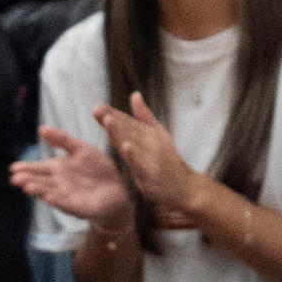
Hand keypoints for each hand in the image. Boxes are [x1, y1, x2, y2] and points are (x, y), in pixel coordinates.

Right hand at [10, 123, 134, 225]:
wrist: (118, 188)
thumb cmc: (98, 169)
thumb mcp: (81, 149)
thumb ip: (62, 140)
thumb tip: (41, 129)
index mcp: (57, 170)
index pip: (38, 169)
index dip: (26, 168)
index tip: (13, 168)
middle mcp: (58, 184)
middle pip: (40, 182)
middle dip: (28, 180)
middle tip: (15, 178)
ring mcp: (67, 197)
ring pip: (50, 193)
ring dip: (39, 190)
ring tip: (28, 187)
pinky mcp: (80, 207)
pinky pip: (67, 204)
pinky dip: (58, 201)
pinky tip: (49, 198)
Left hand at [94, 93, 204, 229]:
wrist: (184, 186)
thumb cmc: (168, 160)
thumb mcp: (159, 134)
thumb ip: (144, 115)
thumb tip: (134, 94)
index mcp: (149, 133)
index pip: (128, 122)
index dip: (112, 114)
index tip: (97, 107)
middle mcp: (150, 143)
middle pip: (128, 130)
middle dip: (112, 120)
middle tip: (97, 109)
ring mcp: (152, 158)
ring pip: (133, 143)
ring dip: (120, 132)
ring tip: (108, 120)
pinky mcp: (151, 174)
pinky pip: (141, 164)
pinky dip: (134, 156)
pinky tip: (126, 146)